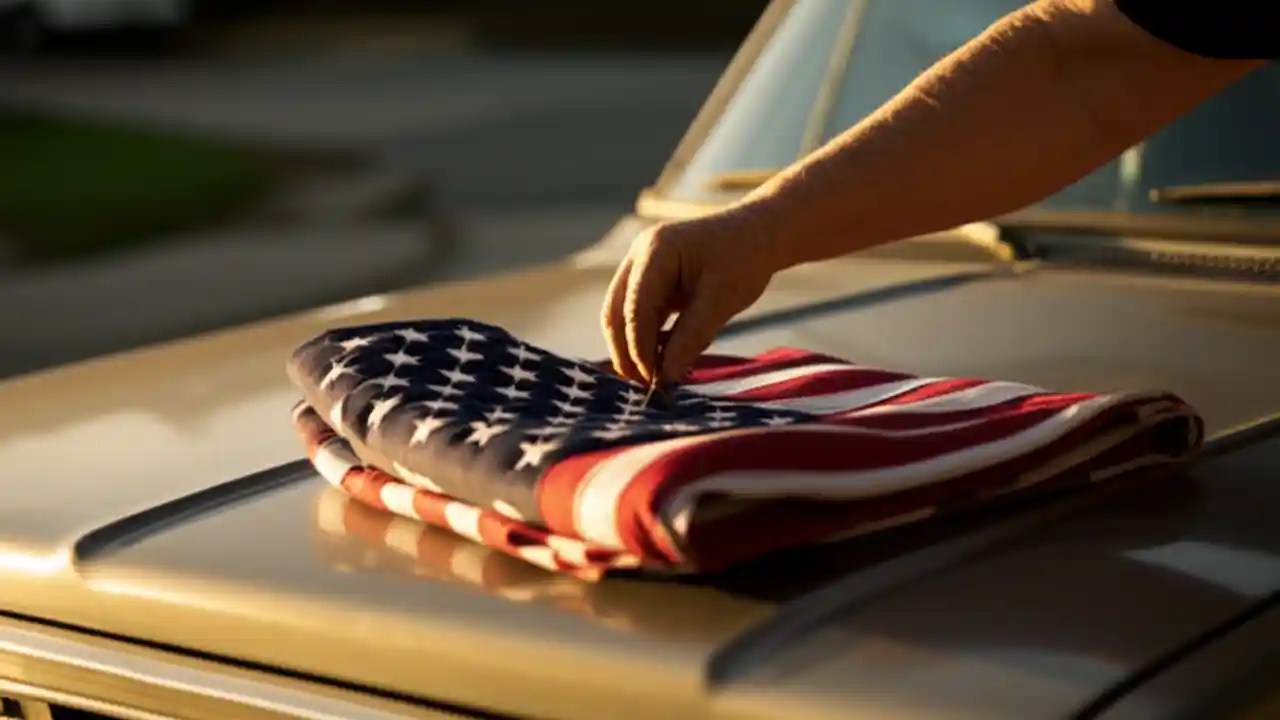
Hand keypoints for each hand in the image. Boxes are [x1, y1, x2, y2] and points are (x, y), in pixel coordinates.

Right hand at [601, 210, 782, 384]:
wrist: (759, 234)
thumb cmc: (744, 258)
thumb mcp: (722, 299)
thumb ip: (692, 336)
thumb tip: (667, 377)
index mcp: (655, 251)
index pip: (635, 309)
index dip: (640, 348)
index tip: (655, 381)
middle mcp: (638, 256)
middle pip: (616, 313)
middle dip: (626, 352)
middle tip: (645, 386)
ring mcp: (641, 267)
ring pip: (622, 315)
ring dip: (634, 347)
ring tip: (654, 378)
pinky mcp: (650, 281)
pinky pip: (638, 314)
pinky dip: (647, 338)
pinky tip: (665, 359)